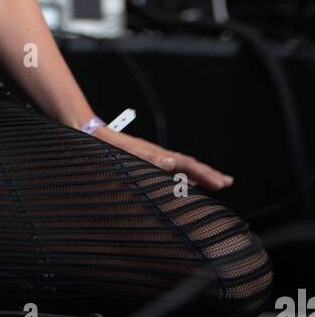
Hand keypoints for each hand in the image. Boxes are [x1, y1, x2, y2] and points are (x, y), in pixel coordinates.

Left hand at [91, 126, 233, 193]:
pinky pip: (170, 170)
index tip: (223, 183)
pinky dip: (182, 177)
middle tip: (227, 183)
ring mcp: (152, 156)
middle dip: (208, 174)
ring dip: (197, 176)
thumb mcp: (127, 153)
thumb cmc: (106, 145)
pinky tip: (184, 183)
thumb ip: (148, 158)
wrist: (89, 133)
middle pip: (188, 164)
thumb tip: (171, 162)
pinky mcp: (144, 160)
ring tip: (213, 184)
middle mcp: (157, 154)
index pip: (187, 164)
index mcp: (156, 153)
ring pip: (181, 167)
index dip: (206, 174)